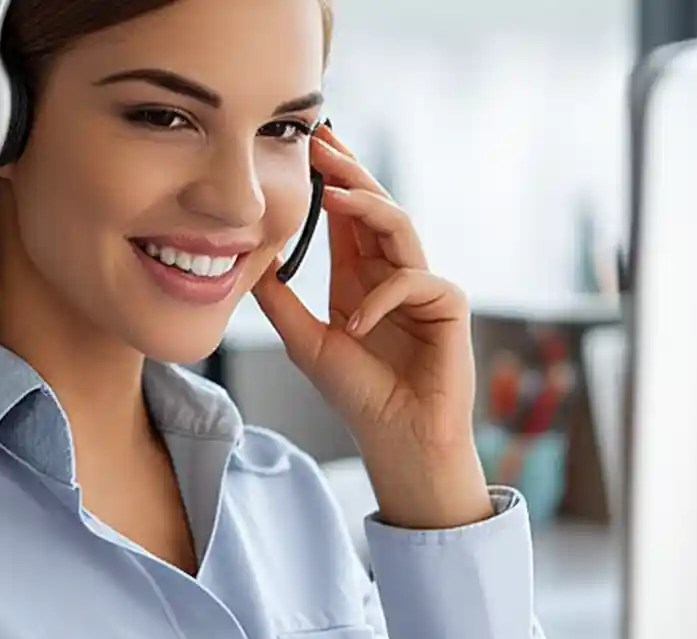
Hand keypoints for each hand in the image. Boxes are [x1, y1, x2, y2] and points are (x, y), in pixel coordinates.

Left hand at [251, 123, 492, 529]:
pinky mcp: (448, 307)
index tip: (308, 143)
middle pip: (375, 206)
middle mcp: (391, 273)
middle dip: (349, 171)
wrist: (398, 440)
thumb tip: (248, 260)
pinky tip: (355, 325)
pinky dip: (382, 298)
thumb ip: (280, 301)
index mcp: (360, 276)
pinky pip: (416, 281)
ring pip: (401, 227)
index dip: (330, 178)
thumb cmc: (358, 396)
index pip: (346, 215)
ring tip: (331, 193)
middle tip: (321, 140)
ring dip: (366, 205)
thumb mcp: (305, 342)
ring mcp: (422, 286)